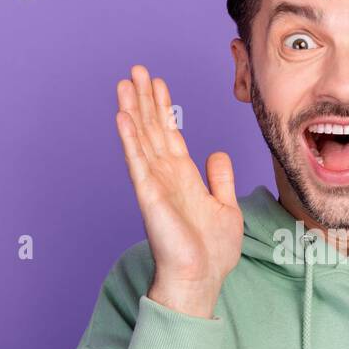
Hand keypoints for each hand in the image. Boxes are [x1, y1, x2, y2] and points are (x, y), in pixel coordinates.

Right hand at [115, 65, 243, 317]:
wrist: (200, 279)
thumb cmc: (212, 252)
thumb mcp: (226, 207)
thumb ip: (220, 179)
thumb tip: (217, 153)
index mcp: (184, 177)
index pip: (170, 134)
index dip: (163, 108)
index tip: (157, 83)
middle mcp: (166, 176)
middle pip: (152, 129)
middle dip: (144, 98)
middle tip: (136, 69)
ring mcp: (155, 185)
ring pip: (141, 138)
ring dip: (133, 109)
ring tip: (124, 83)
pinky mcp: (149, 196)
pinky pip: (137, 162)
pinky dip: (129, 139)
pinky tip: (122, 117)